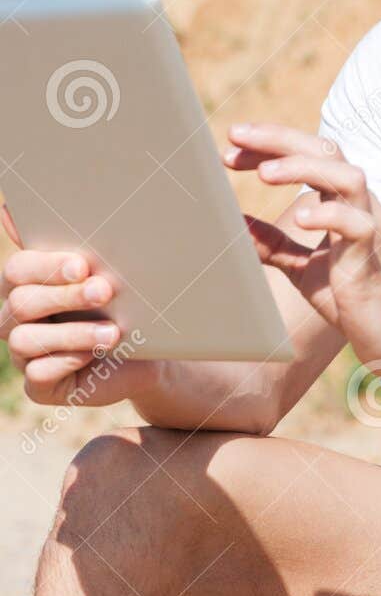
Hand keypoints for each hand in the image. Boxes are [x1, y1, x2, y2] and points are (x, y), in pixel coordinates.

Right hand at [0, 210, 125, 406]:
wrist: (150, 353)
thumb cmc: (124, 306)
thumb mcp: (107, 275)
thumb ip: (76, 246)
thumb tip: (16, 209)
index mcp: (26, 285)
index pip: (17, 270)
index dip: (45, 267)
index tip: (83, 265)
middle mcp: (16, 319)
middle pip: (20, 303)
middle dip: (65, 296)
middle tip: (105, 291)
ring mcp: (24, 354)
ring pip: (24, 340)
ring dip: (72, 333)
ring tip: (112, 332)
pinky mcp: (38, 386)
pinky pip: (36, 374)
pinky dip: (67, 362)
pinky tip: (94, 356)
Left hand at [225, 123, 380, 374]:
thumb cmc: (354, 300)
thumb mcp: (302, 267)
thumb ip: (272, 244)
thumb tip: (233, 225)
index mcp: (344, 202)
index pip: (310, 156)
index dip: (272, 146)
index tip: (232, 149)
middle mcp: (361, 205)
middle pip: (327, 151)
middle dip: (279, 139)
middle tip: (236, 136)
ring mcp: (372, 227)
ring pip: (348, 176)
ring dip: (304, 168)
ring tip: (264, 173)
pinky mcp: (374, 257)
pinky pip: (358, 224)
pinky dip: (328, 215)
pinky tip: (300, 218)